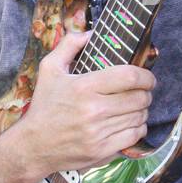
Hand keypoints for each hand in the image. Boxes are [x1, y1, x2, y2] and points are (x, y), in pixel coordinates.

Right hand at [19, 27, 155, 174]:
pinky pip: (134, 136)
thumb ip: (69, 45)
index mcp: (84, 87)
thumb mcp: (49, 69)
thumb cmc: (44, 105)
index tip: (148, 77)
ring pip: (139, 117)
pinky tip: (131, 123)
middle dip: (146, 93)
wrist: (33, 145)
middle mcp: (94, 110)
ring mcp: (99, 132)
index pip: (129, 77)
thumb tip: (91, 33)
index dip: (146, 76)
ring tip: (135, 107)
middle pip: (139, 98)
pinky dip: (138, 128)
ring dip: (142, 110)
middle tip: (143, 92)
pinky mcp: (102, 150)